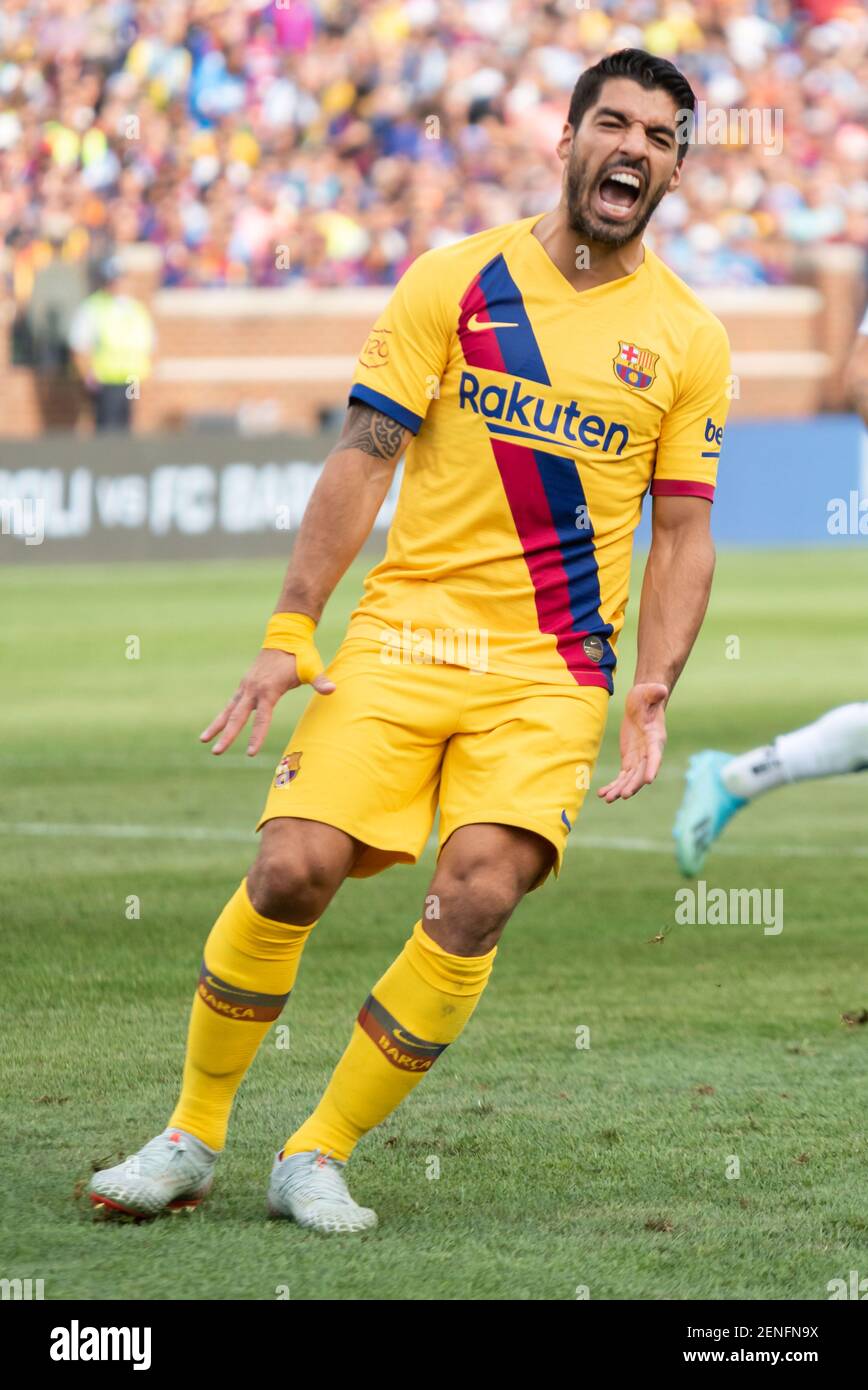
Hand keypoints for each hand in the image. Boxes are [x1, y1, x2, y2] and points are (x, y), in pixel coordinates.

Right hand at [200, 648, 335, 757]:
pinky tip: (216, 726)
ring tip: (203, 740)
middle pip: (237, 717)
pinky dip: (223, 715)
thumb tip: (332, 690)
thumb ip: (320, 681)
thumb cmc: (300, 655)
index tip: (250, 753)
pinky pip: (231, 703)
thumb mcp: (312, 668)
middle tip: (215, 752)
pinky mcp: (245, 684)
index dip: (256, 736)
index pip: (262, 718)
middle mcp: (253, 689)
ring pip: (228, 710)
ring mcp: (247, 686)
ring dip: (216, 725)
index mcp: (268, 689)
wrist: (285, 635)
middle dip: (227, 735)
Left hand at [597, 682, 667, 802]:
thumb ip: (655, 692)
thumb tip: (662, 689)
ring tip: (607, 799)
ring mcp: (640, 758)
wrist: (643, 703)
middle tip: (623, 795)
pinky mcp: (630, 760)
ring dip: (620, 789)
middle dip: (633, 784)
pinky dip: (613, 785)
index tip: (648, 780)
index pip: (655, 755)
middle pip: (642, 772)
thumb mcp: (649, 691)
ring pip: (631, 778)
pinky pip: (622, 777)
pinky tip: (602, 794)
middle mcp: (650, 752)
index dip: (652, 767)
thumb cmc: (647, 696)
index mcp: (656, 738)